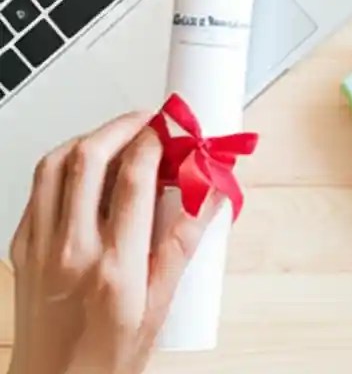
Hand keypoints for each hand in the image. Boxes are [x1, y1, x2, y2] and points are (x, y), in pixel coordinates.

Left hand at [8, 113, 216, 373]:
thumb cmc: (107, 357)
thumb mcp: (162, 303)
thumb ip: (184, 243)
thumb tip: (209, 196)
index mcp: (114, 267)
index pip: (135, 180)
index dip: (157, 141)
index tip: (175, 129)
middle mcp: (70, 251)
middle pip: (89, 159)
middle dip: (123, 126)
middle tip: (151, 121)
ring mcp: (39, 247)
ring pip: (55, 165)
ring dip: (89, 139)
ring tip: (120, 138)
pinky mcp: (22, 248)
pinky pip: (39, 188)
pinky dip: (65, 166)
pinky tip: (89, 173)